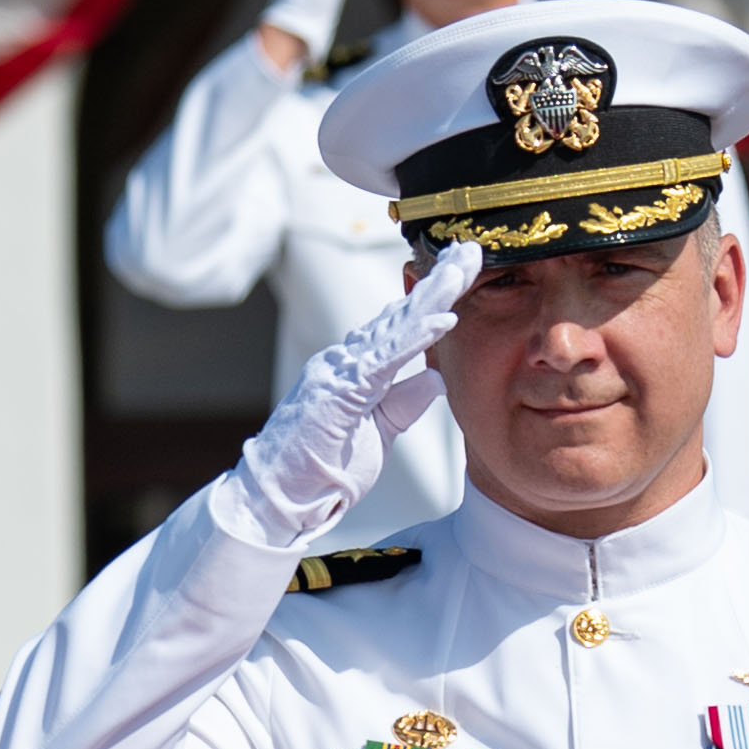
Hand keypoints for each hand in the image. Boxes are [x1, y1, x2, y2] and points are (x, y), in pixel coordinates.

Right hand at [232, 242, 474, 540]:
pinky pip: (386, 359)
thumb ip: (404, 403)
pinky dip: (416, 337)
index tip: (462, 274)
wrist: (277, 498)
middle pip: (400, 315)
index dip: (432, 300)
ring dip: (432, 296)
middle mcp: (345, 360)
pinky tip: (443, 318)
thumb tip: (436, 378)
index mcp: (355, 370)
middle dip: (438, 282)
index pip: (400, 328)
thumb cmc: (322, 471)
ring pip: (394, 326)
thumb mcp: (378, 433)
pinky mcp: (339, 390)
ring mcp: (339, 371)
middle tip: (471, 250)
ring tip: (463, 268)